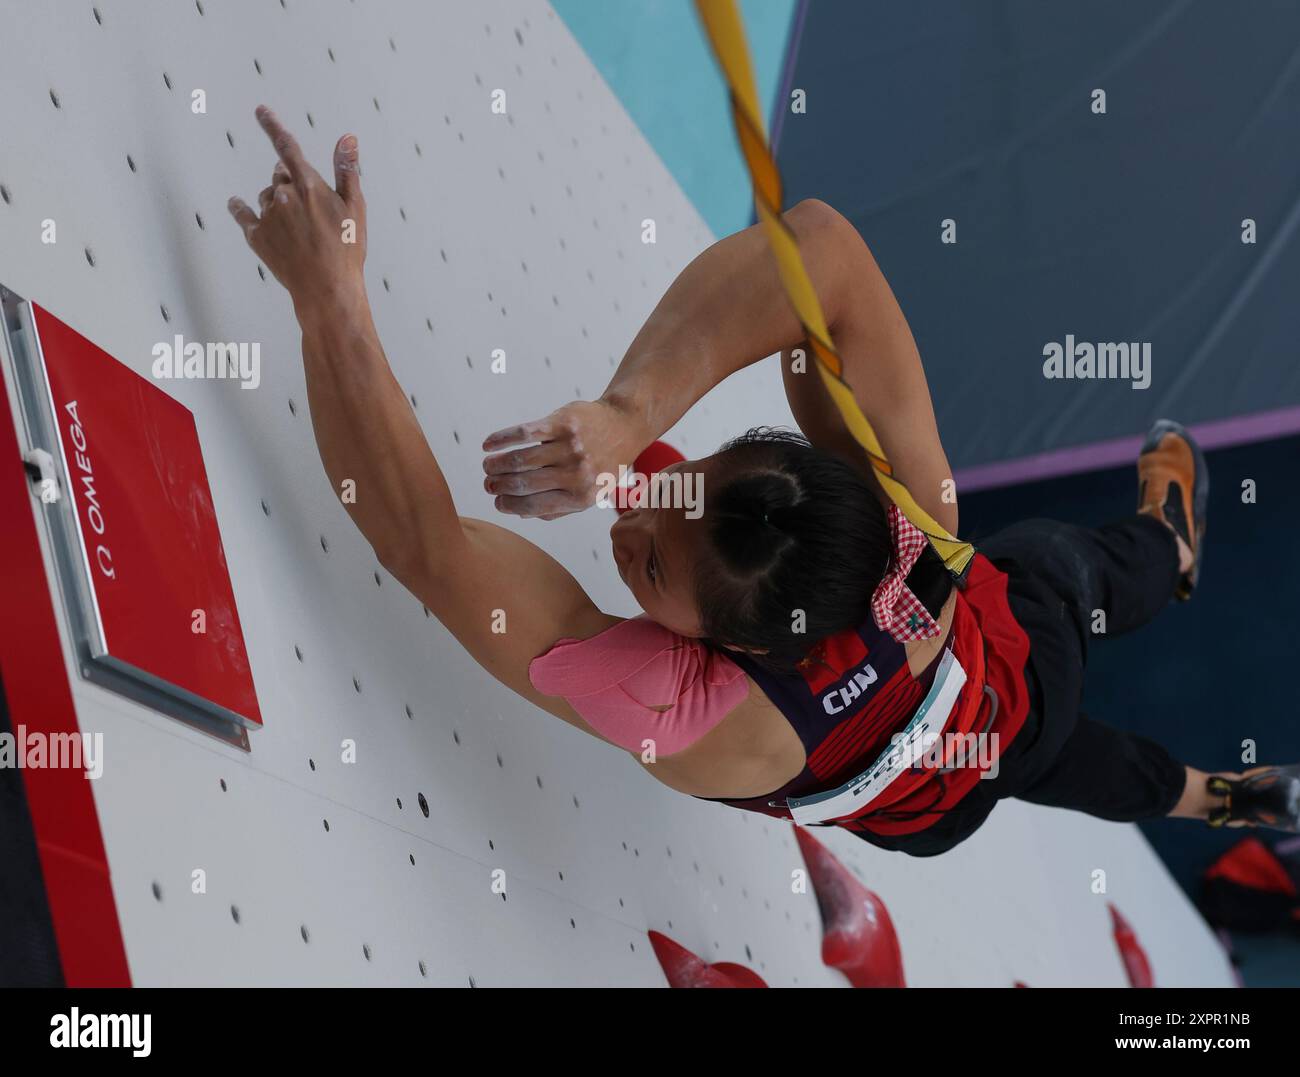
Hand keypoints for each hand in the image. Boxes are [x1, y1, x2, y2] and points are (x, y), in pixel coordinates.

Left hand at [227, 106, 366, 319]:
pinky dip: (240, 208)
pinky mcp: (257, 236)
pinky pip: (242, 214)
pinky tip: (237, 205)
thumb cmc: (346, 251)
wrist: (327, 290)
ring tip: (297, 226)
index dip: (272, 126)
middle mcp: (283, 196)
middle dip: (290, 182)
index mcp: (309, 186)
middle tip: (308, 206)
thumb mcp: (355, 208)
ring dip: (276, 201)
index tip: (261, 111)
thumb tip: (347, 138)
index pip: (287, 147)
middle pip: (279, 175)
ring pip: (266, 195)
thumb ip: (347, 170)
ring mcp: (268, 216)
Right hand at [482, 399, 650, 519]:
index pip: (533, 505)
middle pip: (523, 482)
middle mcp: (576, 473)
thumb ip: (559, 508)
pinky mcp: (563, 422)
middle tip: (488, 483)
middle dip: (498, 485)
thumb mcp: (591, 493)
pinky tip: (488, 444)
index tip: (496, 502)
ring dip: (496, 464)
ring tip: (487, 465)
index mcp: (581, 496)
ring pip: (520, 459)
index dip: (509, 506)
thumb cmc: (604, 462)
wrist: (625, 425)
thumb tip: (520, 513)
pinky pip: (524, 432)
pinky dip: (501, 439)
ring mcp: (569, 447)